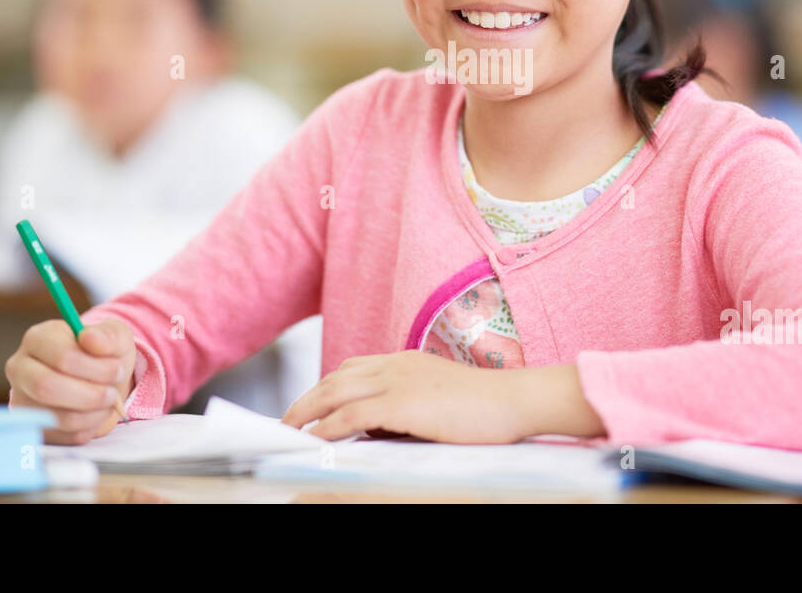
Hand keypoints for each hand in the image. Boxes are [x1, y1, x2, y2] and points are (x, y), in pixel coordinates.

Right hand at [5, 318, 136, 444]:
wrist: (100, 378)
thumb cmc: (103, 353)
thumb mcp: (114, 336)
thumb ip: (107, 335)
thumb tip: (89, 337)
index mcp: (38, 338)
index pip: (61, 356)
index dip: (95, 368)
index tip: (117, 370)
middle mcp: (20, 368)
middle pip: (47, 387)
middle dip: (90, 394)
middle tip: (112, 393)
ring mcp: (21, 399)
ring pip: (55, 417)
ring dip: (92, 413)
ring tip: (108, 402)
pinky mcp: (31, 426)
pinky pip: (61, 436)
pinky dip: (87, 428)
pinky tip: (96, 413)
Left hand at [280, 350, 528, 443]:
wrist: (516, 400)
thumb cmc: (488, 408)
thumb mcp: (440, 401)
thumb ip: (407, 408)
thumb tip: (375, 430)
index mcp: (406, 360)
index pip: (352, 369)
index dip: (325, 388)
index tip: (309, 406)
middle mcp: (396, 364)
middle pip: (334, 378)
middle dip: (305, 401)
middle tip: (285, 422)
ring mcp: (397, 381)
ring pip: (334, 393)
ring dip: (305, 413)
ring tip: (287, 432)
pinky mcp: (401, 404)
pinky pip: (349, 416)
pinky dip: (325, 428)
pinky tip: (313, 441)